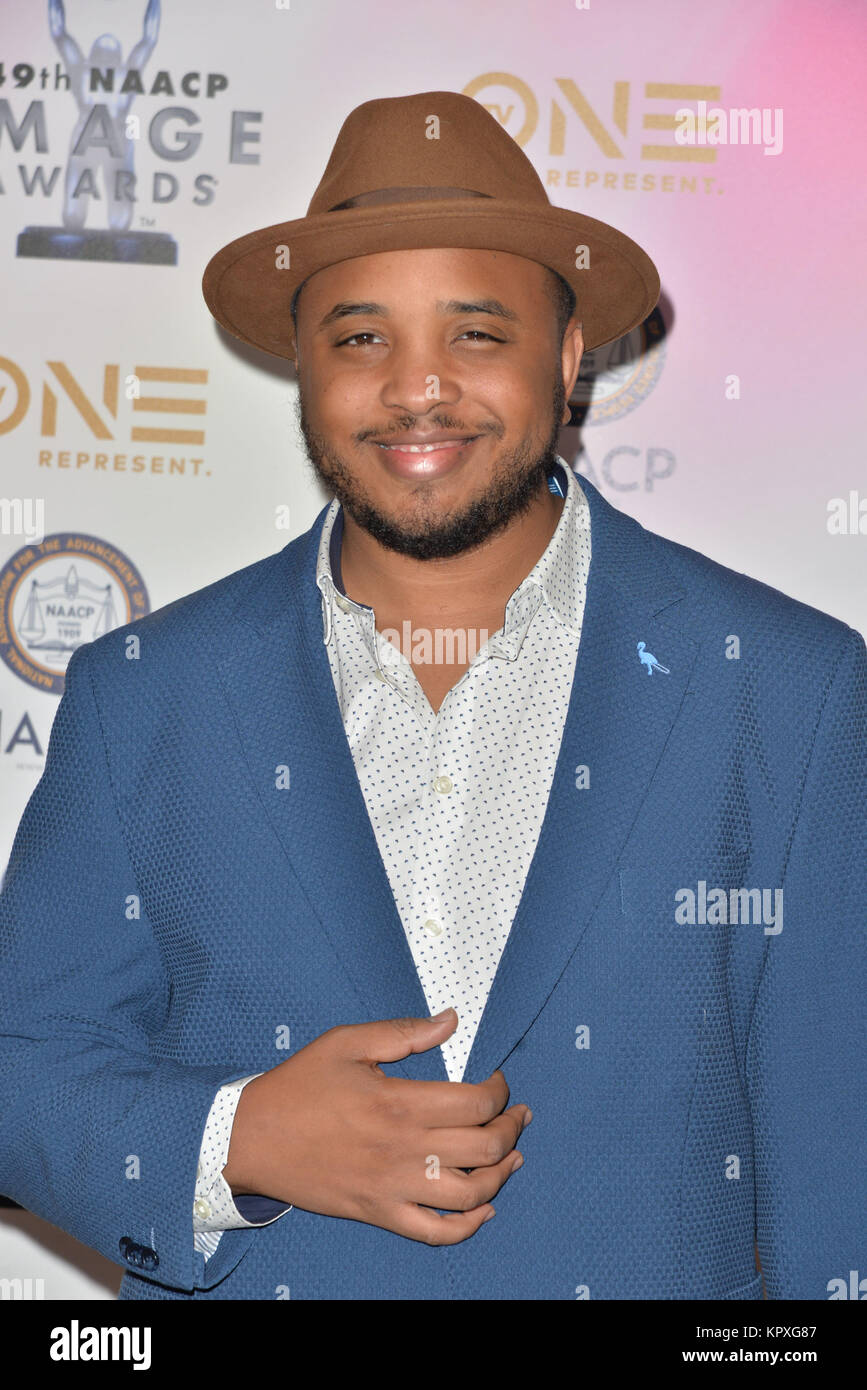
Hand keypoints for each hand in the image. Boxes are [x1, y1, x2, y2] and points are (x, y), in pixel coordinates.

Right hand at [222, 1008, 530, 1244]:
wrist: (252, 1138)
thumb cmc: (299, 1086)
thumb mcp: (348, 1043)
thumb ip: (405, 1033)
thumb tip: (451, 1020)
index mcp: (399, 1103)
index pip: (476, 1104)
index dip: (499, 1091)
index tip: (498, 1081)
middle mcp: (404, 1150)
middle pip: (485, 1148)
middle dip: (512, 1129)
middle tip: (517, 1115)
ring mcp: (393, 1187)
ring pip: (472, 1194)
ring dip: (502, 1175)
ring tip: (512, 1157)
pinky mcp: (380, 1213)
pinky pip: (436, 1232)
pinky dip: (469, 1225)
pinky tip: (483, 1207)